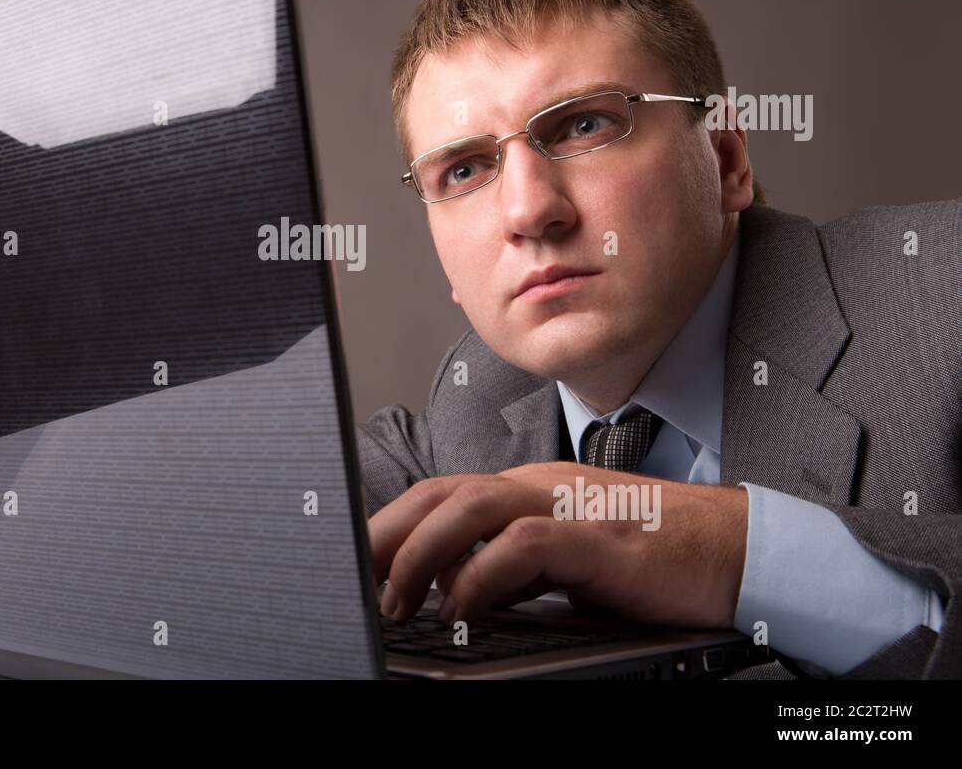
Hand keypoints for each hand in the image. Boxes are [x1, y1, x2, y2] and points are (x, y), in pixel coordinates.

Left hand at [368, 461, 747, 630]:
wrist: (739, 550)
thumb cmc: (654, 556)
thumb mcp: (567, 561)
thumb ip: (511, 567)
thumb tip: (453, 589)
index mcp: (530, 489)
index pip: (443, 493)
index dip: (392, 523)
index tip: (358, 563)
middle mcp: (541, 486)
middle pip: (441, 491)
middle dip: (387, 534)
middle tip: (355, 581)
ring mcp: (570, 506)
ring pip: (471, 505)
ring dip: (421, 551)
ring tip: (396, 599)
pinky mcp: (600, 538)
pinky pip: (525, 543)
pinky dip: (483, 574)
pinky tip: (465, 607)